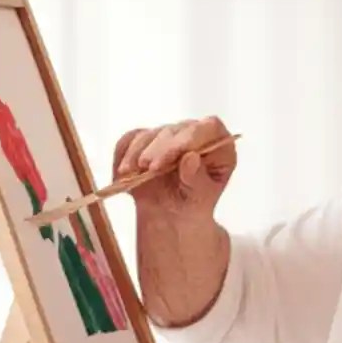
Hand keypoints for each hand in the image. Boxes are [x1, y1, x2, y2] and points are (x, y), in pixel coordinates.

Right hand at [112, 115, 236, 220]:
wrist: (170, 215)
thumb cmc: (192, 205)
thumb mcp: (200, 199)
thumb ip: (198, 179)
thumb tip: (191, 157)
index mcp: (219, 146)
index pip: (209, 127)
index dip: (191, 137)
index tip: (174, 156)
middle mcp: (195, 135)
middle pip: (178, 129)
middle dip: (161, 148)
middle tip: (149, 168)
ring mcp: (169, 135)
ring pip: (151, 133)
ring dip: (137, 152)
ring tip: (129, 173)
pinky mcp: (146, 140)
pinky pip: (131, 139)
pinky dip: (123, 154)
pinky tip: (122, 172)